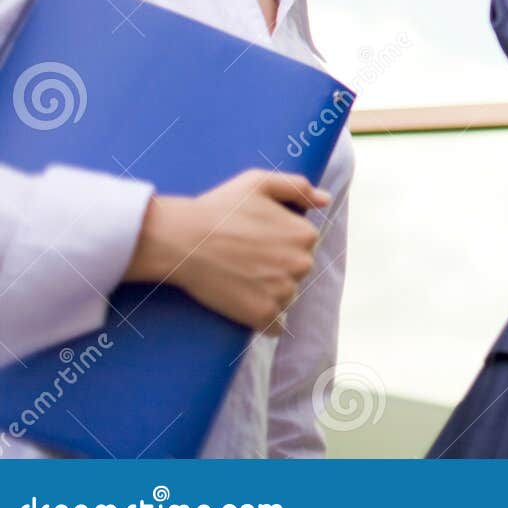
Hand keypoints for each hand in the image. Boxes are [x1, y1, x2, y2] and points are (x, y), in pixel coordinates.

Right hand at [125, 169, 329, 334]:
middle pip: (296, 271)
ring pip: (286, 297)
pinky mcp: (263, 314)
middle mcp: (302, 264)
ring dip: (269, 293)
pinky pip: (275, 326)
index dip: (279, 241)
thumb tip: (325, 200)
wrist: (181, 240)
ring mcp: (283, 292)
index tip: (255, 238)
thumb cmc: (219, 208)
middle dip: (277, 267)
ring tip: (239, 277)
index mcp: (305, 235)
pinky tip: (245, 305)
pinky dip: (264, 320)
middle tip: (244, 258)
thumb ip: (298, 187)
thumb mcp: (260, 182)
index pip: (304, 244)